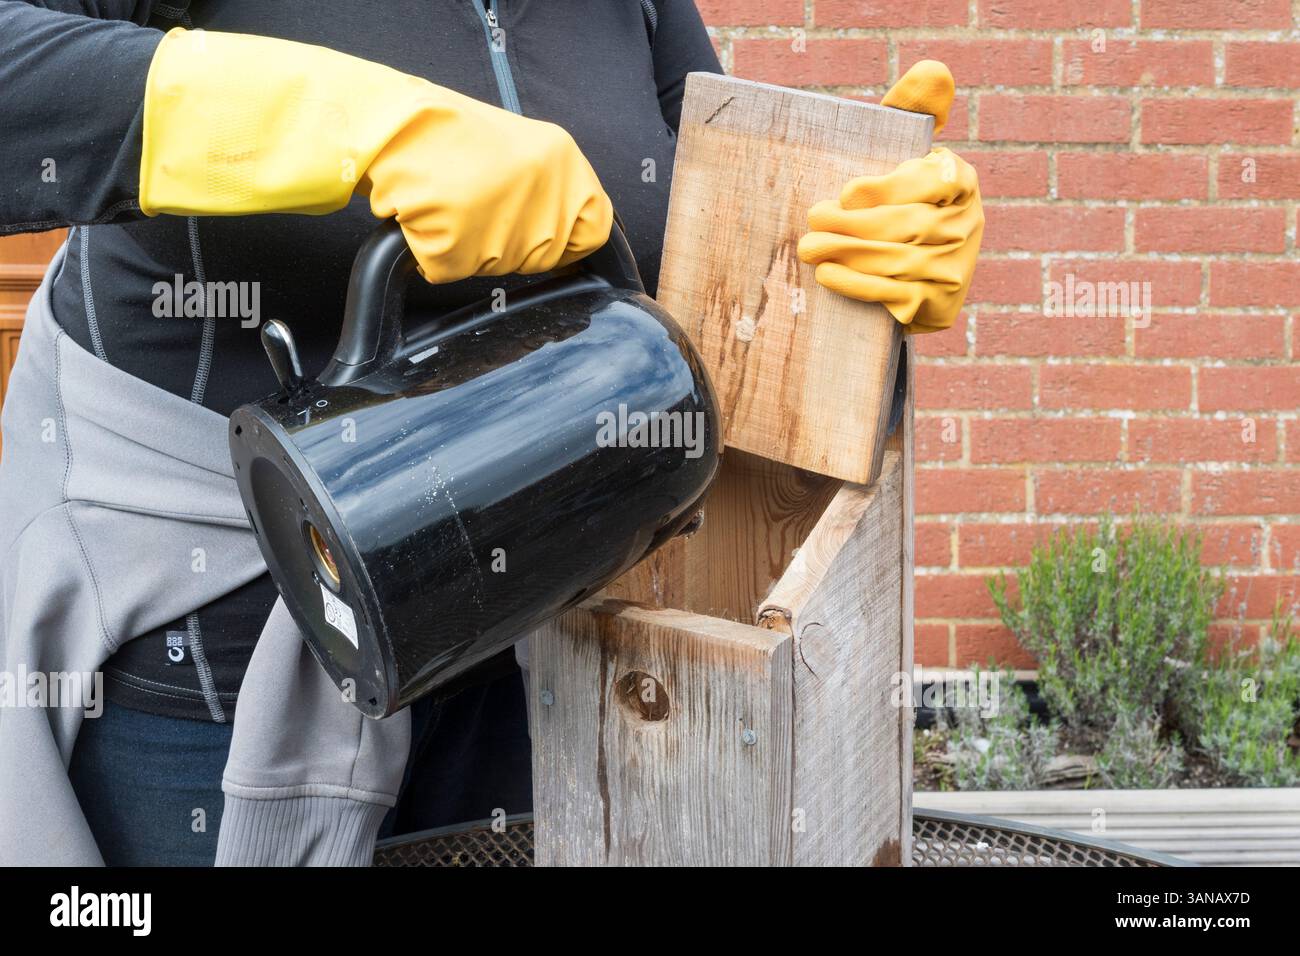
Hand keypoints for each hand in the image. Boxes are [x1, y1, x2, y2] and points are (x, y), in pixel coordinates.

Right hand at [139, 29, 612, 284]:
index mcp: (562, 161)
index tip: (551, 240)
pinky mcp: (456, 246)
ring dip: (474, 249)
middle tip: (480, 207)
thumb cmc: (448, 138)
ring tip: (452, 205)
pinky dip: (436, 253)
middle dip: (516, 246)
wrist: (387, 126)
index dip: (570, 242)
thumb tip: (581, 237)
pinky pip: (451, 269)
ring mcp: (500, 222)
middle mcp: (541, 190)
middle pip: (545, 257)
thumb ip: (553, 189)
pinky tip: (429, 217)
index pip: (595, 230)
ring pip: (498, 266)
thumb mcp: (521, 152)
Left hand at [796, 60, 982, 333]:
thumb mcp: (907, 151)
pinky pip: (893, 295)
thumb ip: (912, 110)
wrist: (915, 273)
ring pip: (896, 261)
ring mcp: (954, 269)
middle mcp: (967, 226)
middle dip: (853, 224)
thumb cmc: (899, 199)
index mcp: (961, 182)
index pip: (930, 183)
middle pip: (907, 225)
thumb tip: (933, 72)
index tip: (847, 192)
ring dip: (846, 254)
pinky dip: (855, 285)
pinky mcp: (936, 305)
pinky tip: (826, 275)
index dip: (888, 189)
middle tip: (812, 220)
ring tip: (808, 247)